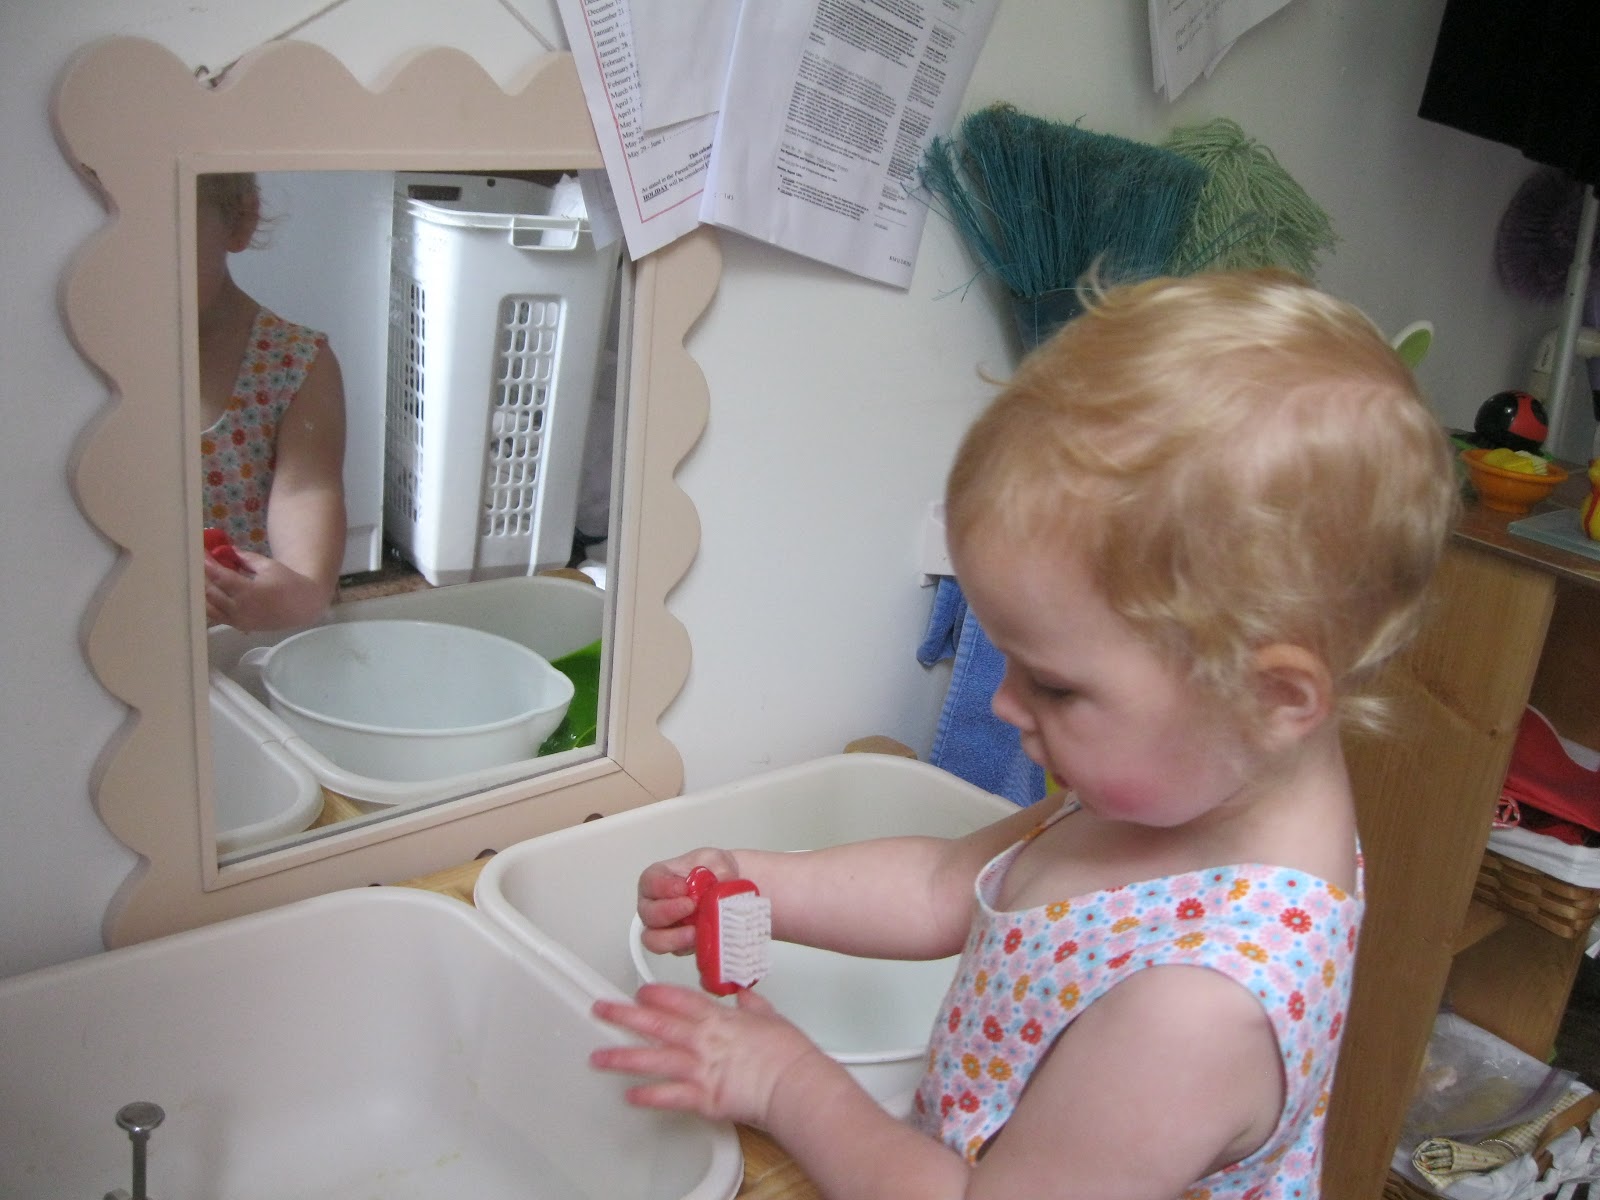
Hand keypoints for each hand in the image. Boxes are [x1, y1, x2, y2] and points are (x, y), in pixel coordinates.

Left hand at [204, 549, 333, 630]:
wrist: (303, 607)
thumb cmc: (288, 583)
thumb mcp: (268, 566)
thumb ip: (245, 558)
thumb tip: (226, 549)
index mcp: (250, 592)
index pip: (220, 576)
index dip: (206, 564)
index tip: (197, 552)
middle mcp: (240, 609)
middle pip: (209, 592)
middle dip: (200, 575)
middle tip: (194, 562)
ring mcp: (238, 620)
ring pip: (208, 606)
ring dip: (201, 591)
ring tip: (197, 577)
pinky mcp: (238, 625)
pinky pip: (216, 615)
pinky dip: (207, 603)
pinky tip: (203, 592)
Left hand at [590, 983, 819, 1126]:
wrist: (796, 1084)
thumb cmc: (788, 1054)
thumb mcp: (772, 1018)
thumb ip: (753, 1006)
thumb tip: (745, 996)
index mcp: (720, 1019)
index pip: (680, 999)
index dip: (656, 994)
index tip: (639, 992)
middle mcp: (704, 1040)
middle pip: (657, 1023)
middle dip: (625, 1015)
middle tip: (602, 1010)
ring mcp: (700, 1068)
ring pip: (653, 1058)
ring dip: (623, 1057)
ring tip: (599, 1057)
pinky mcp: (703, 1097)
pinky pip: (668, 1096)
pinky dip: (648, 1096)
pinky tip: (630, 1096)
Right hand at [637, 849, 742, 955]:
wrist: (729, 886)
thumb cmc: (714, 870)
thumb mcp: (717, 860)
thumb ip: (719, 869)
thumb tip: (723, 884)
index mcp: (658, 878)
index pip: (649, 882)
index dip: (662, 887)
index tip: (683, 887)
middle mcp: (656, 904)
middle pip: (647, 914)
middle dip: (668, 912)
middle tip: (691, 906)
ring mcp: (665, 927)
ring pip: (654, 939)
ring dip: (672, 938)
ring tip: (694, 932)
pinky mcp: (679, 944)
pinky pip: (676, 950)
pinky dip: (688, 947)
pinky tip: (703, 939)